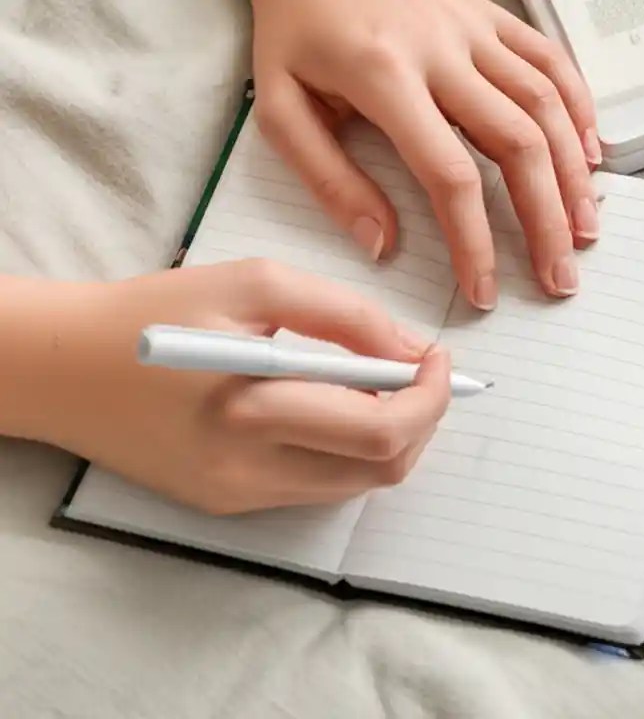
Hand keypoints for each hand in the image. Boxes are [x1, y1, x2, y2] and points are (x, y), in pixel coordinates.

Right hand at [4, 260, 450, 514]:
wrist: (58, 368)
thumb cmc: (152, 312)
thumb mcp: (254, 285)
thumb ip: (347, 317)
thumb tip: (413, 353)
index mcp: (252, 411)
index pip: (382, 430)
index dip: (430, 396)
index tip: (437, 356)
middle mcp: (249, 471)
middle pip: (383, 470)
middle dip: (423, 420)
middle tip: (422, 373)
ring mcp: (239, 498)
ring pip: (356, 486)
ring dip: (390, 439)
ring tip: (384, 386)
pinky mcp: (227, 506)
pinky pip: (317, 486)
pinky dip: (347, 451)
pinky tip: (336, 407)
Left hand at [249, 0, 601, 309]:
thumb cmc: (294, 26)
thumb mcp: (280, 106)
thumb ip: (329, 179)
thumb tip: (382, 243)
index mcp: (384, 74)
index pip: (449, 174)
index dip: (475, 241)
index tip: (484, 288)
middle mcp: (440, 48)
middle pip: (517, 143)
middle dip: (545, 219)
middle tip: (559, 275)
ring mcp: (472, 27)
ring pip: (544, 103)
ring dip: (573, 173)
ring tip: (584, 227)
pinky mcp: (489, 14)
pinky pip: (549, 59)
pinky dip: (578, 107)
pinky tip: (589, 153)